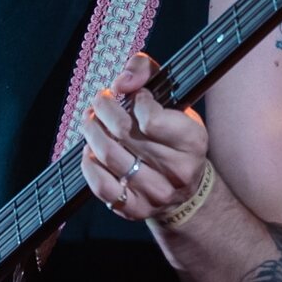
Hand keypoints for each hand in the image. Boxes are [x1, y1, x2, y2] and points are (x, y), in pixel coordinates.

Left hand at [79, 52, 210, 223]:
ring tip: (90, 121)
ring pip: (109, 156)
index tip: (133, 95)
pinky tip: (90, 151)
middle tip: (99, 101)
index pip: (151, 118)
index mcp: (192, 140)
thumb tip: (122, 82)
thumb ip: (147, 72)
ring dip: (91, 132)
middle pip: (123, 133)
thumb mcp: (173, 99)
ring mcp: (156, 192)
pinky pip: (101, 186)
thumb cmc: (173, 136)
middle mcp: (178, 169)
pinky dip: (89, 165)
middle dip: (103, 109)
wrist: (184, 191)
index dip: (135, 100)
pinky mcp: (135, 209)